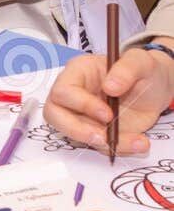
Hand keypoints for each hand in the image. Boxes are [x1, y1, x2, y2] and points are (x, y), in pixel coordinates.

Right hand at [44, 46, 173, 156]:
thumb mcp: (141, 62)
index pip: (63, 91)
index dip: (81, 105)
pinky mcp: (94, 131)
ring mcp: (81, 115)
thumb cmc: (144, 70)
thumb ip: (126, 69)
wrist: (157, 90)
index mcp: (78, 72)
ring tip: (133, 141)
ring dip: (102, 144)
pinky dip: (118, 148)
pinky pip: (98, 146)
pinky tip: (139, 142)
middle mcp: (73, 94)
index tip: (107, 114)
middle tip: (103, 137)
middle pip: (54, 115)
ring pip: (74, 135)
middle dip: (76, 130)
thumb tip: (109, 87)